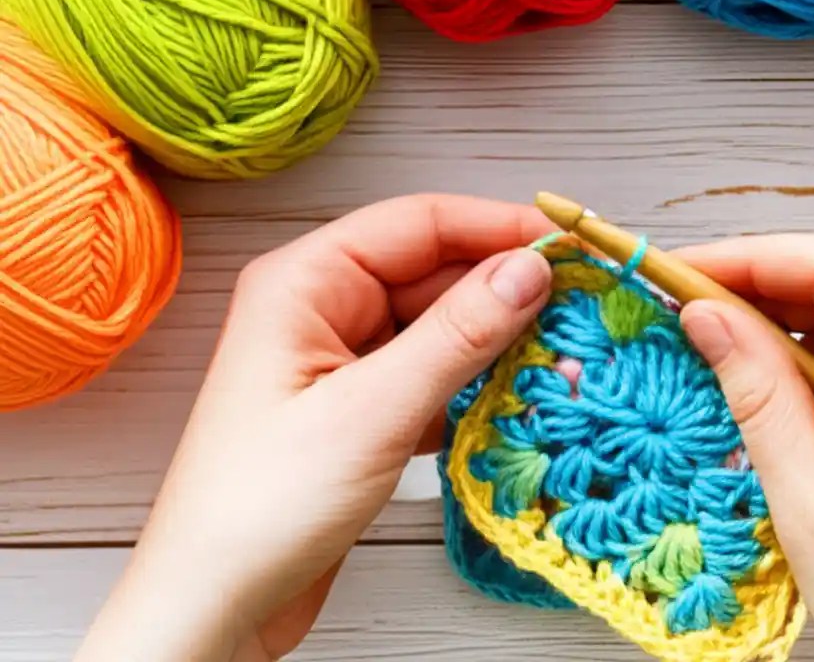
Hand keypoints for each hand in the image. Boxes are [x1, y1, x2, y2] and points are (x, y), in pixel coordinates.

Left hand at [77, 195, 553, 661]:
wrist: (216, 602)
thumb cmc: (265, 503)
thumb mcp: (373, 410)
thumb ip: (458, 334)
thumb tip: (531, 269)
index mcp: (305, 281)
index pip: (420, 223)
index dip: (499, 227)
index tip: (572, 247)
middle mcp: (323, 308)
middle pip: (436, 273)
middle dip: (508, 290)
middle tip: (584, 310)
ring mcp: (343, 362)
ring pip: (441, 328)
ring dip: (499, 343)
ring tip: (564, 358)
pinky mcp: (363, 411)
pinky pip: (434, 376)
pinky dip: (476, 385)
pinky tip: (518, 400)